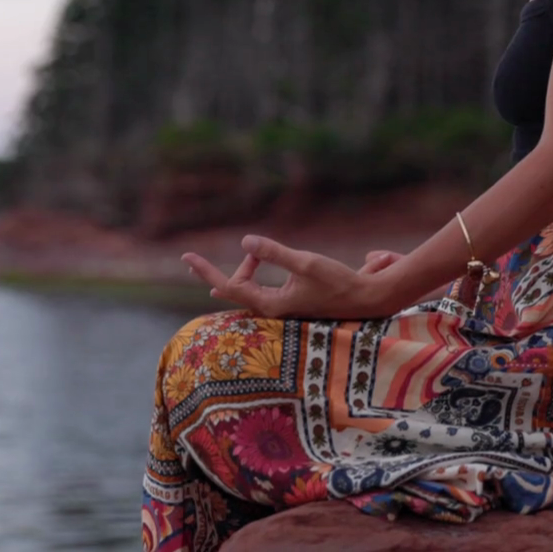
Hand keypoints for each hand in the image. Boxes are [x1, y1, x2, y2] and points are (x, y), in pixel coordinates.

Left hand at [182, 235, 403, 319]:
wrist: (367, 299)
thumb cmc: (338, 281)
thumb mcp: (304, 262)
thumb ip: (274, 253)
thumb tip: (245, 242)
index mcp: (271, 303)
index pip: (230, 286)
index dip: (206, 270)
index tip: (186, 256)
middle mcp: (274, 309)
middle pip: (238, 289)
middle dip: (227, 271)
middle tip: (220, 257)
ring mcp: (284, 308)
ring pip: (252, 290)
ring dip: (243, 274)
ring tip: (233, 266)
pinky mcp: (294, 302)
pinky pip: (263, 291)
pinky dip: (254, 278)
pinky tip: (251, 273)